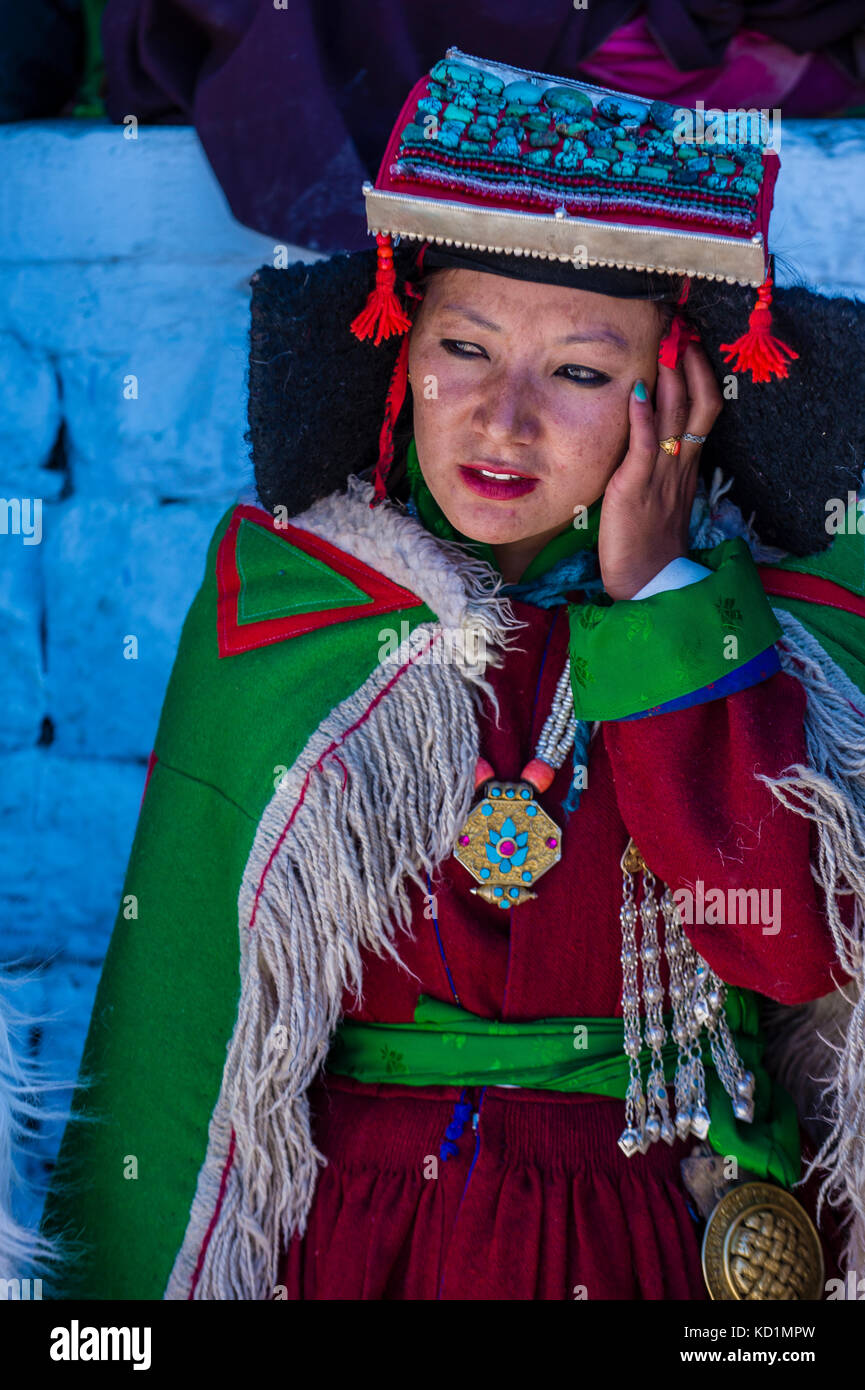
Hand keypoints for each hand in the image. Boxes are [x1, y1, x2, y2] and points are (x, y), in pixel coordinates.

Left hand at [597, 342, 722, 600]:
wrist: (647, 581)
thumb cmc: (647, 540)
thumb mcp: (659, 492)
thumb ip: (657, 461)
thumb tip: (646, 429)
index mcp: (687, 464)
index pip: (705, 408)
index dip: (702, 373)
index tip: (691, 341)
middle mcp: (680, 464)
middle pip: (699, 403)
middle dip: (690, 363)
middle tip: (680, 327)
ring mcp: (661, 474)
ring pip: (677, 417)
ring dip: (671, 378)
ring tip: (666, 343)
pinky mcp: (635, 488)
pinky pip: (645, 446)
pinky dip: (642, 417)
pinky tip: (636, 391)